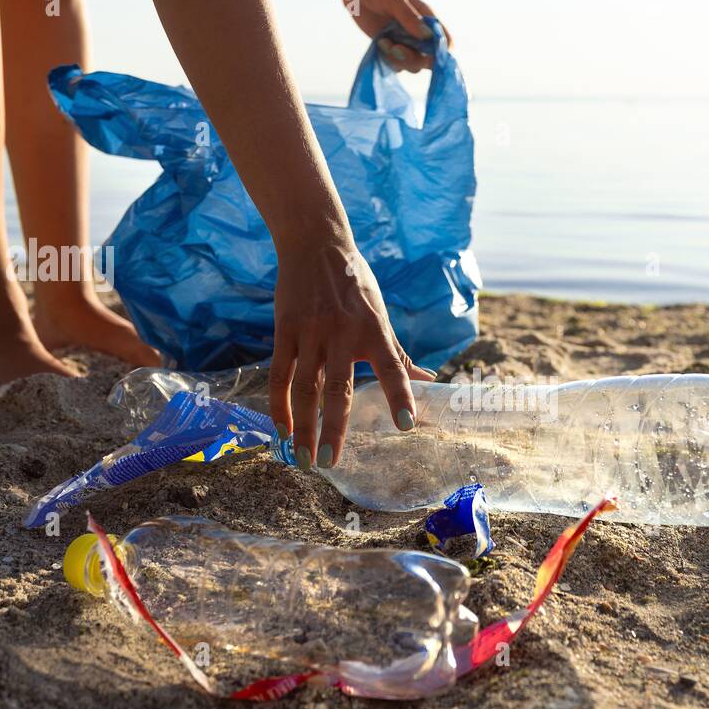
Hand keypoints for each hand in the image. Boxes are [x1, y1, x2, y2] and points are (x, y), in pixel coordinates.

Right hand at [269, 237, 435, 469]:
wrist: (315, 245)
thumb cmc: (356, 284)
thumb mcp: (381, 315)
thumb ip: (399, 353)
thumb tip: (429, 380)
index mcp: (374, 332)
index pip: (392, 369)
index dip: (400, 397)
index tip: (407, 426)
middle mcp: (343, 334)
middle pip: (338, 390)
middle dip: (334, 430)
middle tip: (330, 464)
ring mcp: (311, 333)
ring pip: (305, 389)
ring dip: (303, 428)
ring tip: (304, 459)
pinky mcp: (285, 330)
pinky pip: (280, 375)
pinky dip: (279, 406)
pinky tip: (282, 431)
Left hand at [310, 0, 450, 71]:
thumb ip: (409, 18)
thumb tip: (428, 37)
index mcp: (426, 18)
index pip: (444, 40)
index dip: (443, 53)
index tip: (431, 58)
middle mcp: (418, 33)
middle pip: (428, 59)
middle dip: (414, 58)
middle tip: (396, 48)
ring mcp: (404, 42)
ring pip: (412, 64)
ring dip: (398, 59)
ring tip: (384, 42)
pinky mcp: (390, 48)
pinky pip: (396, 64)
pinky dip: (388, 60)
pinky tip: (379, 43)